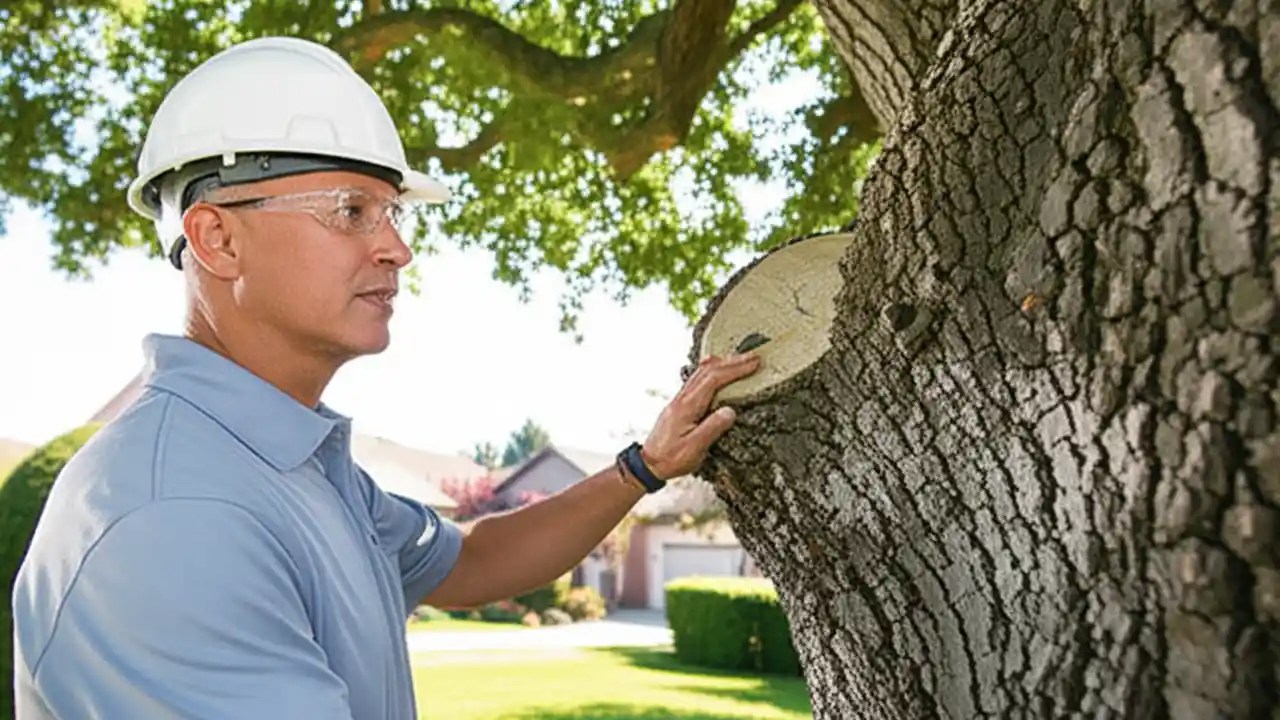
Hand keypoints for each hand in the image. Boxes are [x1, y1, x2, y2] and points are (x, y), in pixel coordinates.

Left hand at [640, 352, 762, 479]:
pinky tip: (717, 371)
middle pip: (708, 370)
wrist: (649, 463)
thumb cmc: (670, 458)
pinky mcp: (680, 404)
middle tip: (754, 357)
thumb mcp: (694, 449)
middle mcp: (683, 398)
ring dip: (722, 364)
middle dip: (733, 361)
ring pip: (701, 373)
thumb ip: (712, 428)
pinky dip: (711, 371)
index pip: (714, 379)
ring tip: (740, 360)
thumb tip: (731, 411)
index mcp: (687, 406)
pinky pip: (697, 380)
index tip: (754, 364)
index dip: (735, 369)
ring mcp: (680, 399)